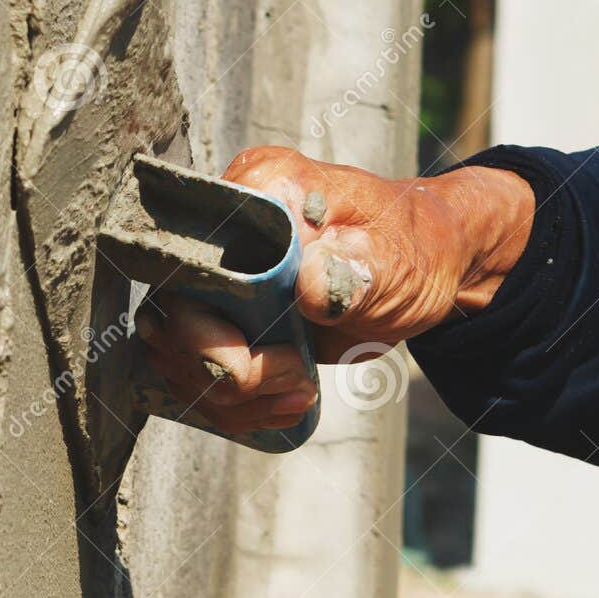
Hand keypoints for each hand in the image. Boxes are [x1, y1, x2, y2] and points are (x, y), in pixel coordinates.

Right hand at [133, 146, 533, 434]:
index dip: (207, 320)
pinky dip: (237, 408)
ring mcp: (218, 278)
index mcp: (258, 190)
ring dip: (235, 398)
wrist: (426, 263)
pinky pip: (198, 378)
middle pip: (173, 317)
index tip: (257, 351)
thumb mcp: (396, 255)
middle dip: (226, 370)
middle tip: (295, 377)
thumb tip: (306, 284)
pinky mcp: (223, 319)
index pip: (190, 259)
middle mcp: (222, 230)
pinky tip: (283, 401)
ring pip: (178, 357)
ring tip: (299, 391)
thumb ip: (355, 267)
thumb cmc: (413, 245)